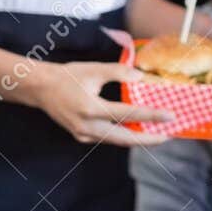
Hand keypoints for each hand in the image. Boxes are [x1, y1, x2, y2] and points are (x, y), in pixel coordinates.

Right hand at [20, 61, 174, 146]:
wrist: (41, 88)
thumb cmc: (67, 76)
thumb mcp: (94, 70)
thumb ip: (119, 72)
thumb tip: (141, 77)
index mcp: (91, 109)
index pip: (129, 114)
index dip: (152, 116)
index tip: (170, 116)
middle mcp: (87, 126)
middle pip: (125, 138)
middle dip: (148, 139)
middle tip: (167, 136)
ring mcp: (83, 134)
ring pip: (116, 141)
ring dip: (136, 139)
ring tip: (156, 134)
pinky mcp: (81, 136)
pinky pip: (107, 138)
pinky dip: (122, 135)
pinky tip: (135, 130)